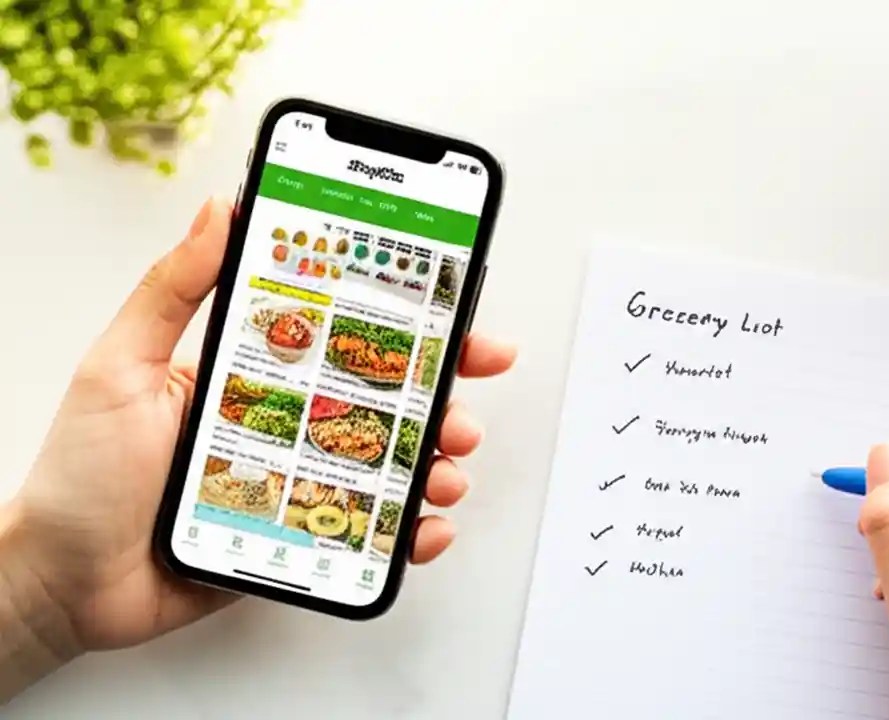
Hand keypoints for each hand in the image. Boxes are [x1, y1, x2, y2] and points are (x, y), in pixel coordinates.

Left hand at [0, 199, 514, 689]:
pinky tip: (424, 530)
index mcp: (255, 374)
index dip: (408, 327)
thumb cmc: (81, 474)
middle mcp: (286, 425)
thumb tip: (219, 210)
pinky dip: (408, 535)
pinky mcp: (298, 541)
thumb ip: (172, 289)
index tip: (457, 314)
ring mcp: (297, 484)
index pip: (345, 339)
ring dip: (434, 466)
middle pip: (384, 404)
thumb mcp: (122, 365)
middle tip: (463, 406)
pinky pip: (368, 536)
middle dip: (441, 401)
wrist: (61, 583)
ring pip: (388, 469)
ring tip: (445, 471)